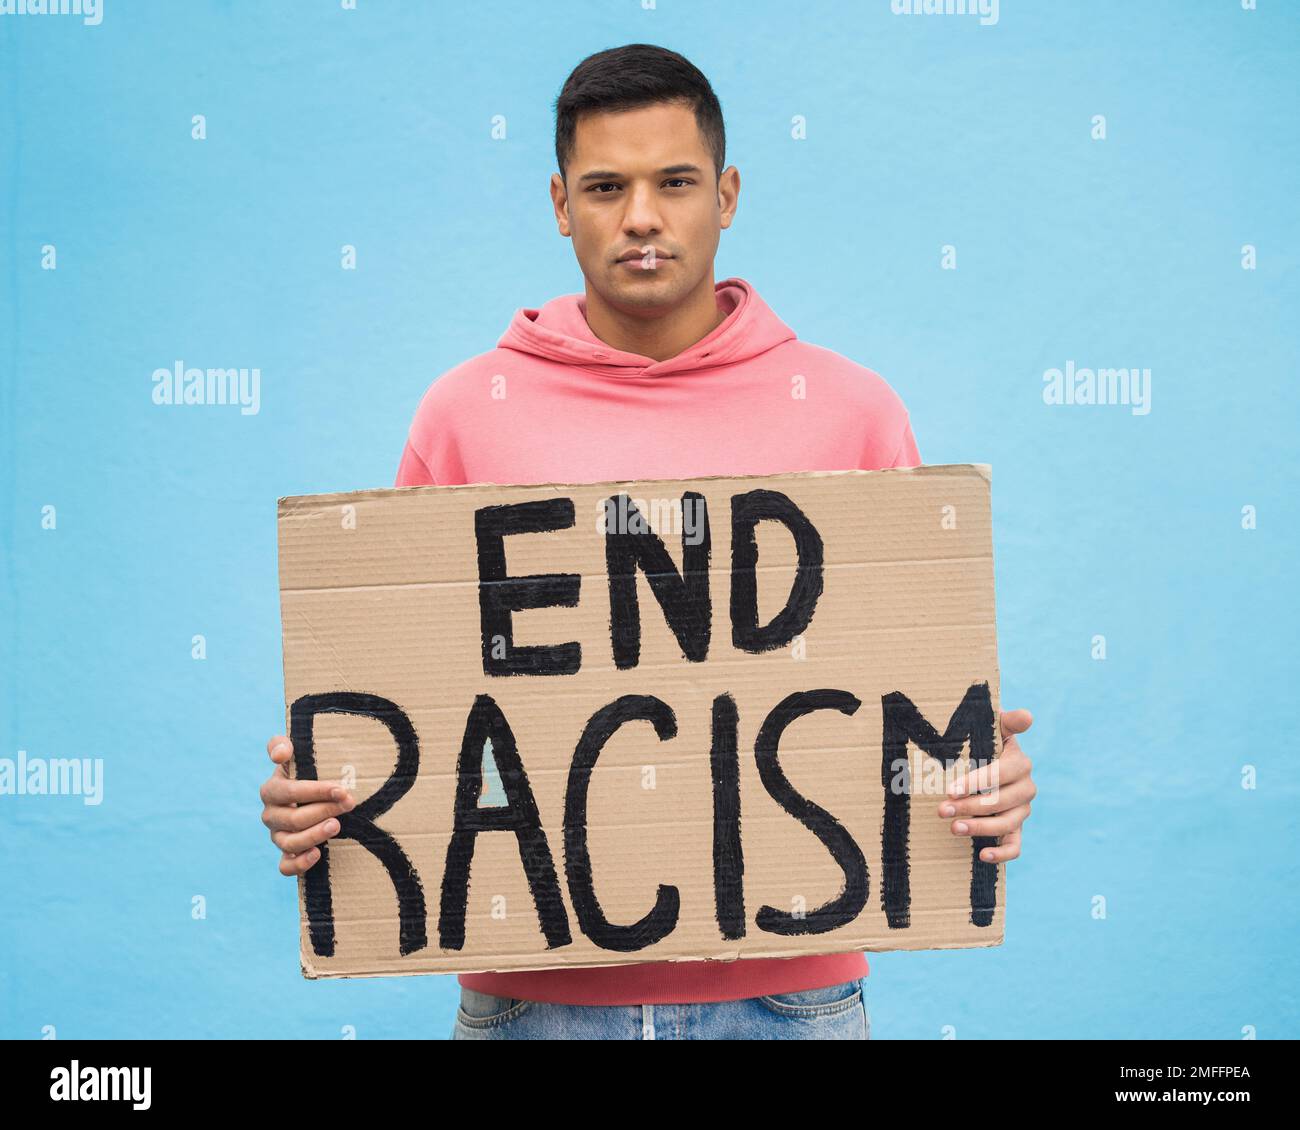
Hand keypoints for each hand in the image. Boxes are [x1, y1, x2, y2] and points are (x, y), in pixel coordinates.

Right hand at [259, 735, 355, 875]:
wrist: (314, 796)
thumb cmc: (306, 772)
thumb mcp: (296, 755)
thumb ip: (282, 745)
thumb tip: (281, 754)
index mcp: (271, 790)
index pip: (289, 792)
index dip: (315, 791)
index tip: (341, 790)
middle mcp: (271, 815)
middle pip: (293, 818)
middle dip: (323, 811)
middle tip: (349, 805)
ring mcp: (277, 836)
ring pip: (289, 843)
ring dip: (314, 835)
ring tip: (336, 826)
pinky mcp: (286, 854)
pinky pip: (285, 866)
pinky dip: (299, 863)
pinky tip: (317, 854)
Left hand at [937, 709, 1034, 863]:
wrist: (986, 760)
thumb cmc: (985, 742)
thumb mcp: (994, 728)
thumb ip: (1008, 721)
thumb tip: (1028, 716)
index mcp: (1020, 763)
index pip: (1001, 774)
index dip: (977, 782)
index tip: (951, 789)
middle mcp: (1025, 788)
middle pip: (1002, 802)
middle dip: (970, 806)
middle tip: (942, 810)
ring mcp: (1022, 810)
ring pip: (1007, 824)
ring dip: (979, 828)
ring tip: (953, 828)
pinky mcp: (1016, 828)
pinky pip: (1015, 846)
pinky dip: (1001, 854)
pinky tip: (982, 855)